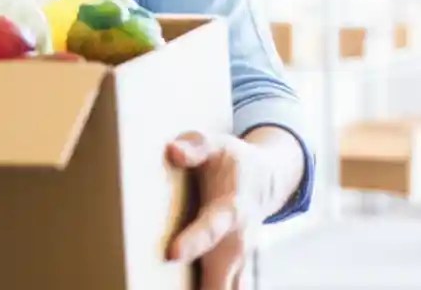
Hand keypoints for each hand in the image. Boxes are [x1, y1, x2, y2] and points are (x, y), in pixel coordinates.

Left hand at [165, 131, 278, 289]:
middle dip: (206, 286)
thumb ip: (194, 147)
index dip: (193, 242)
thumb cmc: (230, 159)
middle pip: (222, 275)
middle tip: (156, 288)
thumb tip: (174, 151)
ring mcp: (238, 259)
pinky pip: (226, 289)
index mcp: (231, 208)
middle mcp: (238, 240)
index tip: (172, 254)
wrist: (264, 178)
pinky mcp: (235, 268)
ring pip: (227, 288)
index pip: (211, 228)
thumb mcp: (214, 143)